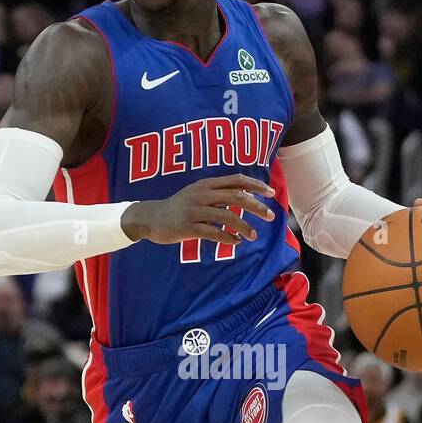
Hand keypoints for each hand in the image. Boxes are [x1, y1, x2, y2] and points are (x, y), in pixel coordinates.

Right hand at [122, 175, 275, 245]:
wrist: (150, 217)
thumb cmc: (178, 207)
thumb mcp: (196, 193)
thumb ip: (217, 193)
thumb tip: (244, 196)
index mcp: (206, 184)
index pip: (236, 180)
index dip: (256, 185)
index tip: (271, 192)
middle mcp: (202, 194)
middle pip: (236, 197)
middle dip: (256, 206)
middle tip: (270, 216)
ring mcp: (195, 211)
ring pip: (227, 216)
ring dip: (244, 226)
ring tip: (253, 236)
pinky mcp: (188, 227)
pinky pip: (213, 233)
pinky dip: (228, 238)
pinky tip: (236, 242)